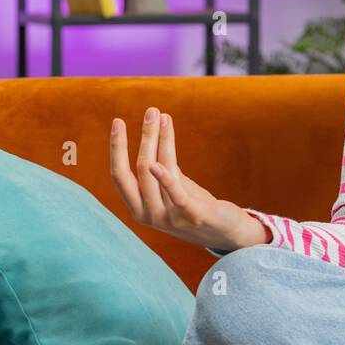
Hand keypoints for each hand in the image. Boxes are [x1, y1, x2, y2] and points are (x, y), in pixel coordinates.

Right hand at [109, 106, 268, 251]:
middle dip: (144, 137)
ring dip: (161, 140)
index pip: (120, 175)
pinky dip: (164, 178)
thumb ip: (163, 170)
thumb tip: (156, 135)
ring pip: (157, 171)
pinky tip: (158, 163)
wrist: (227, 234)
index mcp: (139, 209)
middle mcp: (148, 215)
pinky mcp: (191, 216)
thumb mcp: (174, 188)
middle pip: (139, 169)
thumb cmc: (197, 208)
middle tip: (151, 111)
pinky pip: (174, 194)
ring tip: (164, 117)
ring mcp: (168, 218)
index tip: (118, 122)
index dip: (117, 148)